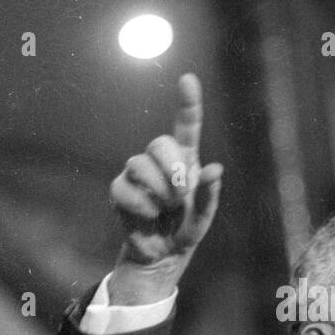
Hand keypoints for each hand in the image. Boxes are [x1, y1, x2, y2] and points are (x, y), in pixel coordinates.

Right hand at [108, 74, 222, 301]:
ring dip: (158, 191)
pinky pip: (123, 187)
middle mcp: (159, 160)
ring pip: (139, 164)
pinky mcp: (120, 189)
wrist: (162, 255)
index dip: (187, 103)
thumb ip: (210, 194)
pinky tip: (149, 216)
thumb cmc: (185, 229)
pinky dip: (140, 205)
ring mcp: (137, 173)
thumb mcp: (204, 217)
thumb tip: (215, 169)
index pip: (186, 126)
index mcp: (185, 159)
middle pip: (159, 143)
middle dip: (172, 168)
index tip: (188, 79)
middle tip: (181, 194)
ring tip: (166, 209)